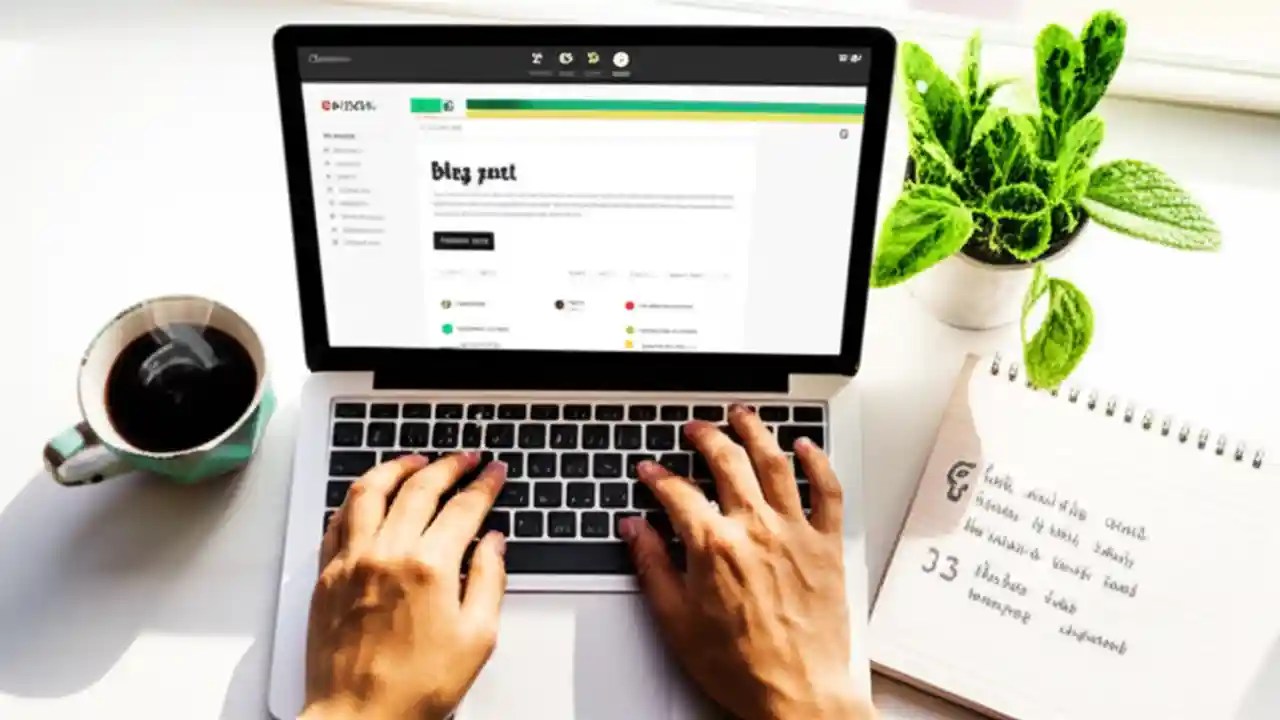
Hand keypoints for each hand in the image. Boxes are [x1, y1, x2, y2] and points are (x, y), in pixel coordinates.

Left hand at [302, 452, 507, 719]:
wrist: (360, 719)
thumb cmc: (416, 689)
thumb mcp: (477, 638)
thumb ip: (488, 580)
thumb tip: (493, 544)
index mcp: (430, 567)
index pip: (464, 507)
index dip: (485, 485)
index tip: (494, 473)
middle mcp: (388, 553)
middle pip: (419, 487)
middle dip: (448, 465)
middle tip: (465, 459)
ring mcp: (352, 562)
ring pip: (369, 491)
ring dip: (396, 467)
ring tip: (415, 461)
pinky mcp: (326, 576)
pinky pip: (336, 521)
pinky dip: (355, 500)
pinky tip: (369, 497)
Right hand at [621, 406, 872, 719]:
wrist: (797, 694)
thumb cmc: (741, 666)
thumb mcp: (676, 621)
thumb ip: (653, 566)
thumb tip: (635, 531)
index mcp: (714, 547)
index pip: (678, 493)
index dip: (658, 478)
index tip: (650, 472)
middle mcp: (755, 529)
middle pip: (727, 462)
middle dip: (705, 437)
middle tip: (695, 429)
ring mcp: (794, 533)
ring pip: (775, 463)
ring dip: (756, 432)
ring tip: (742, 416)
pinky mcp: (826, 545)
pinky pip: (826, 491)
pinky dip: (816, 463)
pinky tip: (805, 448)